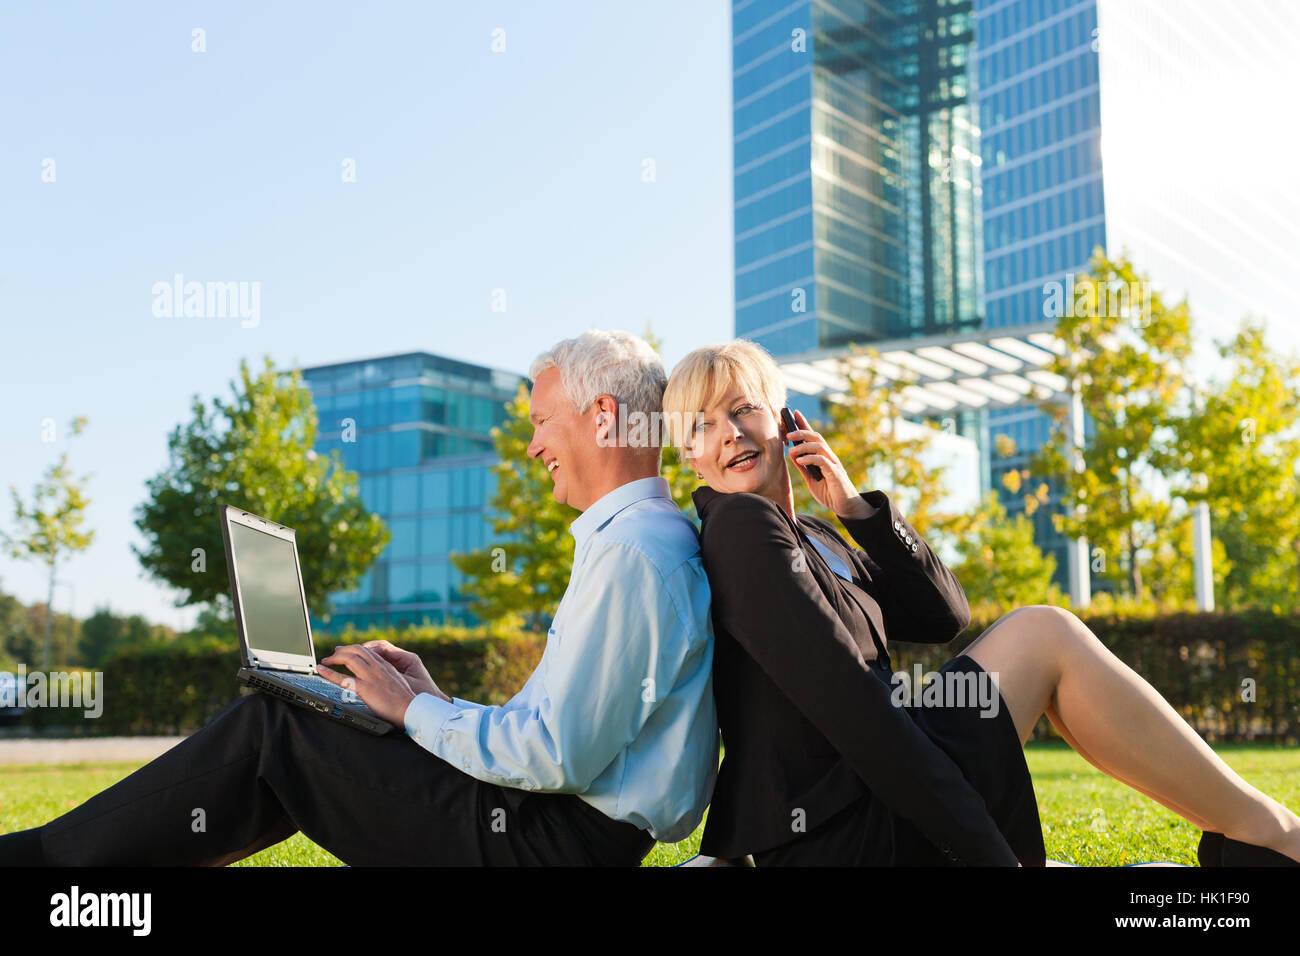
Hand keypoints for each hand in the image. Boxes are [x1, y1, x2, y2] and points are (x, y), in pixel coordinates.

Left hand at [316, 644, 438, 726]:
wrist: (409, 709)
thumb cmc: (404, 700)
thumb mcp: (397, 682)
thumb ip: (387, 677)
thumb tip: (380, 679)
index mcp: (385, 666)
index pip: (366, 651)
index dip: (352, 649)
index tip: (344, 651)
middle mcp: (377, 668)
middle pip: (356, 650)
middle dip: (342, 650)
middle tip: (332, 655)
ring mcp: (370, 677)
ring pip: (349, 658)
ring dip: (334, 658)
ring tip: (325, 661)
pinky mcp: (364, 688)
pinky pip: (343, 678)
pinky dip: (329, 672)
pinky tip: (320, 670)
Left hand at [781, 408, 875, 519]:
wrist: (845, 506)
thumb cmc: (830, 492)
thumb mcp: (811, 479)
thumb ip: (804, 468)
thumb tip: (792, 455)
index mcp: (823, 457)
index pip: (813, 436)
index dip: (804, 424)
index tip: (794, 413)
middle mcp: (829, 457)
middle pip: (816, 437)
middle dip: (801, 431)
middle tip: (788, 434)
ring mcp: (833, 464)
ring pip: (819, 446)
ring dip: (803, 446)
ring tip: (791, 451)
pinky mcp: (835, 473)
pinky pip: (822, 460)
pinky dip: (810, 458)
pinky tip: (800, 461)